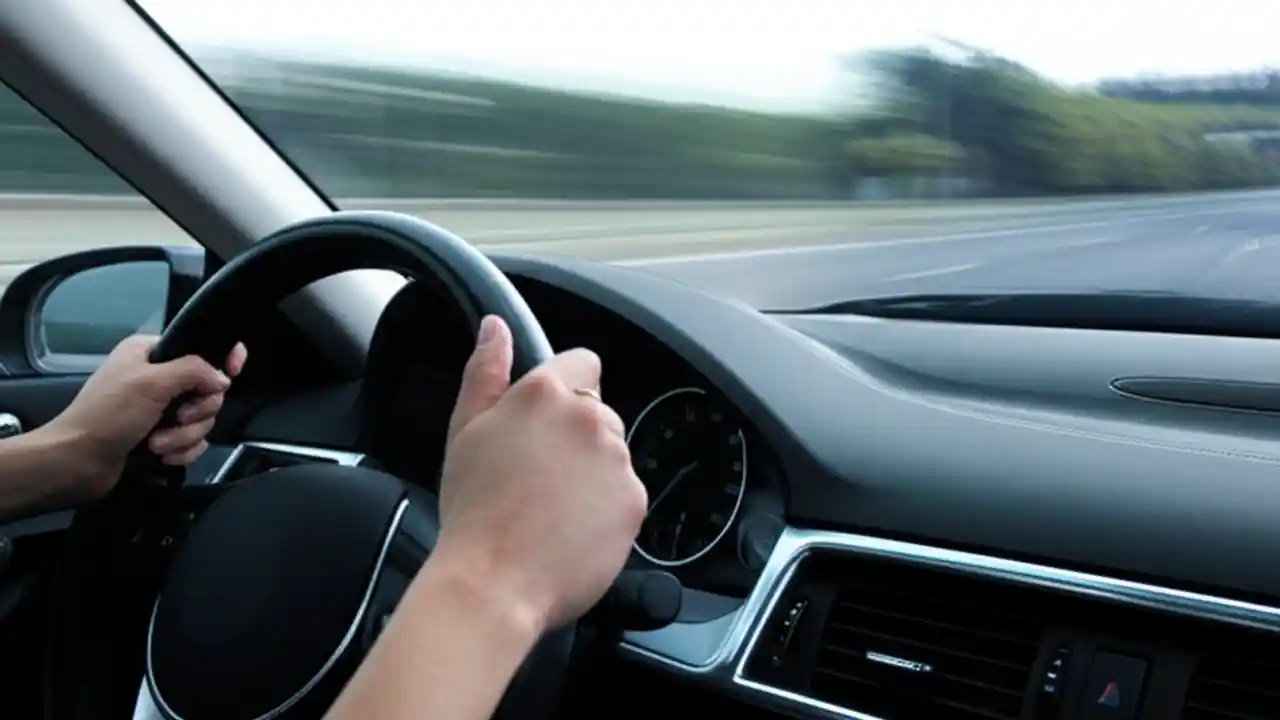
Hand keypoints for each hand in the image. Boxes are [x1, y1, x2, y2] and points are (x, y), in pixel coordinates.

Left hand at [48, 335, 246, 501]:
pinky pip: (192, 441)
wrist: (77, 463)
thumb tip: (224, 379)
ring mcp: (159, 410)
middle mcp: (157, 378)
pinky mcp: (161, 437)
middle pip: (206, 390)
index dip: (221, 359)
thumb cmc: (109, 414)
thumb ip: (194, 371)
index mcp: (150, 353)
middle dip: (196, 412)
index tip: (235, 371)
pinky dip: (181, 450)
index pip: (198, 348)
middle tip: (178, 418)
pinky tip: (163, 457)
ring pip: (201, 419)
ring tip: (158, 444)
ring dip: (184, 436)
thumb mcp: (152, 383)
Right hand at [433, 315, 646, 633]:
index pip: (581, 363)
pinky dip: (605, 508)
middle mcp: (589, 418)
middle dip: (575, 436)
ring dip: (592, 472)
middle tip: (536, 476)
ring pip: (612, 454)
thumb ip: (485, 372)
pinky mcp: (635, 500)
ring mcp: (617, 459)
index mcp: (544, 394)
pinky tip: (570, 529)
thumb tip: (496, 326)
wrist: (493, 583)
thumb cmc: (472, 511)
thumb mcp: (463, 432)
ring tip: (551, 508)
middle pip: (597, 412)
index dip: (564, 389)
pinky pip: (624, 493)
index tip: (545, 422)